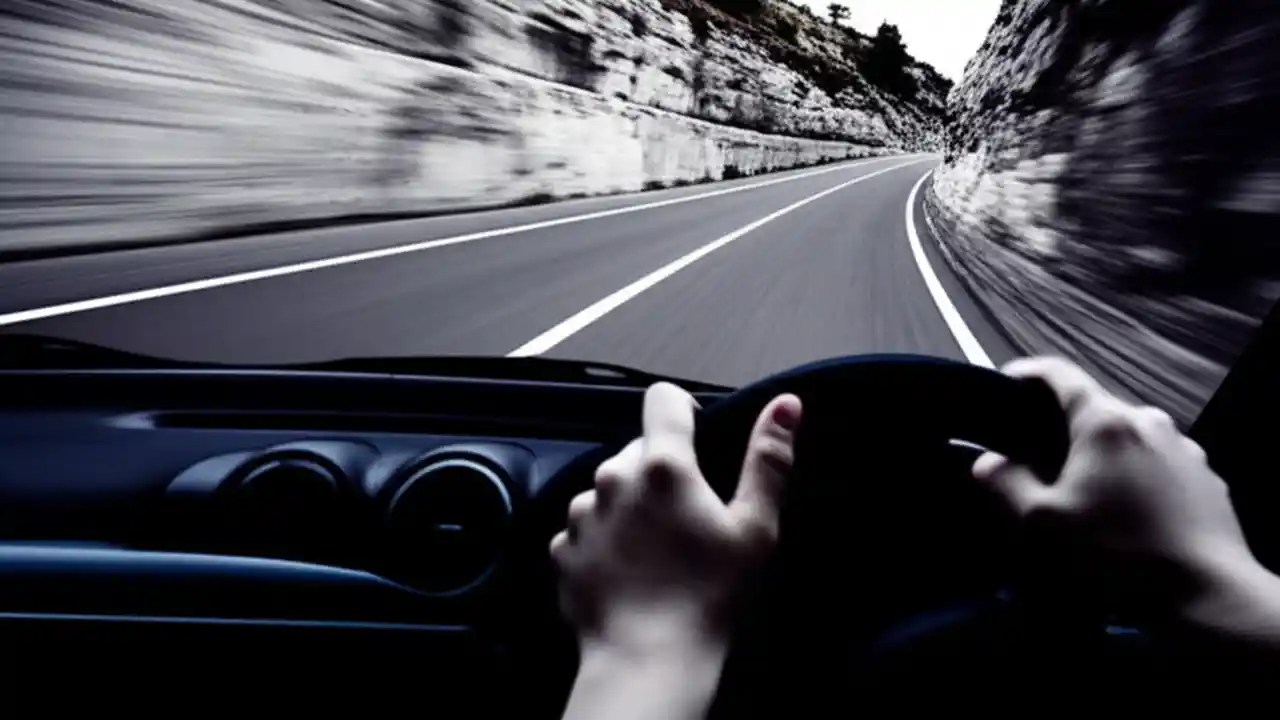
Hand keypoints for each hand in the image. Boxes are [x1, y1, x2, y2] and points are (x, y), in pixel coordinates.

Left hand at [552, 383, 800, 719]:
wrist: (646, 662)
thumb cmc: (709, 596)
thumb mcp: (755, 529)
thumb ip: (769, 460)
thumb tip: (786, 404)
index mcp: (663, 465)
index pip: (663, 399)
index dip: (683, 409)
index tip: (698, 438)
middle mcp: (612, 478)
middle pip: (638, 450)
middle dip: (661, 472)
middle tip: (688, 519)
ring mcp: (580, 514)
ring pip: (609, 489)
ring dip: (630, 506)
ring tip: (657, 552)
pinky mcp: (561, 549)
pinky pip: (586, 528)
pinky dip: (605, 540)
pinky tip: (629, 572)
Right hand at [973, 357, 1254, 621]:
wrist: (1207, 595)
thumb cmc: (1117, 553)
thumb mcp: (1043, 524)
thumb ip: (1007, 484)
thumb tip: (986, 462)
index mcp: (1105, 422)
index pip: (1059, 374)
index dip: (1027, 373)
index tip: (1006, 383)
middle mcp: (1148, 422)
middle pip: (1096, 408)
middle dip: (1066, 427)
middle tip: (1041, 459)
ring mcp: (1185, 449)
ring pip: (1130, 438)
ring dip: (1105, 454)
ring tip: (1089, 492)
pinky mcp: (1208, 479)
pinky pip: (1161, 464)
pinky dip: (1138, 476)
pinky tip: (1131, 514)